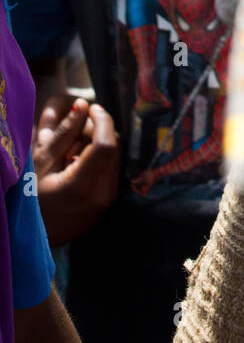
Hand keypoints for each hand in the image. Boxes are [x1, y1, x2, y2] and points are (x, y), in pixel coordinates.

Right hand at [32, 97, 119, 246]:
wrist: (29, 237)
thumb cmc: (28, 199)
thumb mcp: (41, 162)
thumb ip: (65, 133)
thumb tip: (83, 105)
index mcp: (81, 186)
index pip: (107, 144)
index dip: (103, 121)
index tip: (92, 109)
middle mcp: (101, 196)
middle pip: (115, 148)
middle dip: (99, 131)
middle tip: (76, 130)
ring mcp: (107, 203)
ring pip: (116, 158)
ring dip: (99, 144)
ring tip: (72, 150)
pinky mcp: (107, 205)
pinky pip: (111, 172)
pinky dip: (99, 160)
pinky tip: (77, 164)